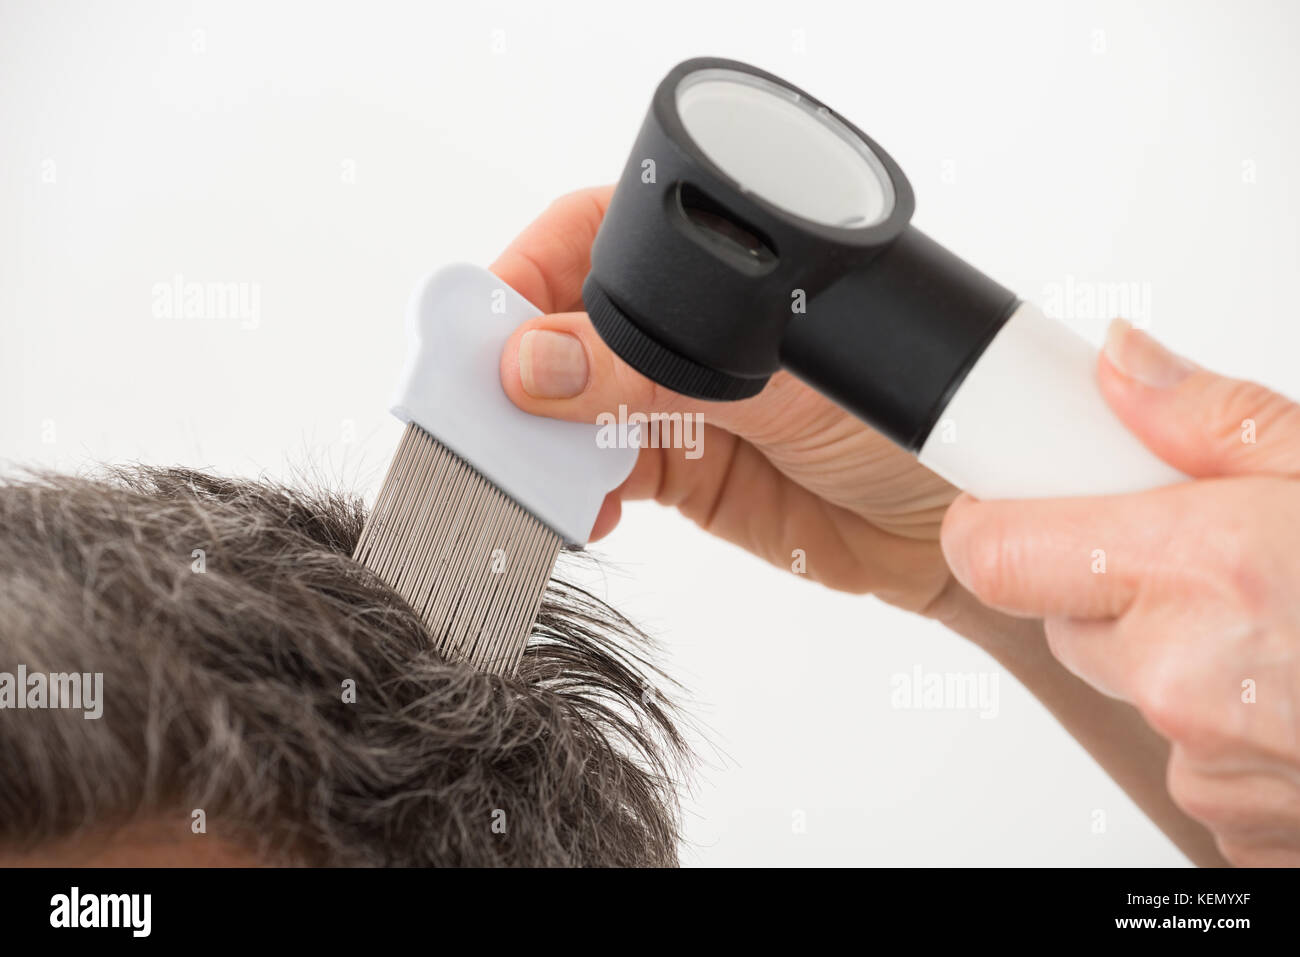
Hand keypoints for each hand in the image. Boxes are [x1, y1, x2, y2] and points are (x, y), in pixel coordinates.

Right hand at [491, 187, 957, 613]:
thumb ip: (652, 374)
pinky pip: (597, 473)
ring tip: (514, 472)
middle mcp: (684, 327)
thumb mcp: (779, 380)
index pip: (589, 240)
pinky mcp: (678, 471)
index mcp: (713, 264)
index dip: (526, 275)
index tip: (483, 328)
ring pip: (570, 408)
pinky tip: (570, 509)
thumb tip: (535, 364)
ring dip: (532, 439)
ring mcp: (674, 401)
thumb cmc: (908, 416)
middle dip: (512, 368)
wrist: (951, 527)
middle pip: (563, 329)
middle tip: (476, 414)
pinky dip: (569, 491)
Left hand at [942, 319, 1299, 865]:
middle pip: (1062, 614)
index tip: (1018, 495)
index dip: (996, 518)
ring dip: (1175, 652)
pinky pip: (1186, 750)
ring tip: (1286, 628)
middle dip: (1111, 578)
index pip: (997, 550)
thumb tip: (1123, 363)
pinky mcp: (1235, 822)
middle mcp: (1187, 679)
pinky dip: (1224, 720)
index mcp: (1208, 572)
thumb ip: (1217, 422)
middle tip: (1207, 554)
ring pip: (1130, 681)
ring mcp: (1209, 763)